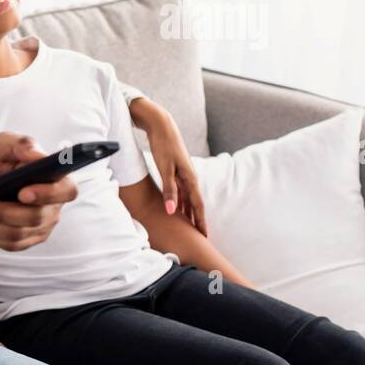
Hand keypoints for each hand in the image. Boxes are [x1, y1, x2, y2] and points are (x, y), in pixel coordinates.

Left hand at [0, 133, 77, 250]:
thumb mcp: (3, 144)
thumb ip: (21, 144)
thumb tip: (37, 155)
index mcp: (56, 179)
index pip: (66, 190)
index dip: (48, 194)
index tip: (22, 193)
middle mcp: (53, 206)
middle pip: (35, 217)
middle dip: (3, 211)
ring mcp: (40, 226)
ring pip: (17, 234)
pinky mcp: (24, 240)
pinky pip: (8, 244)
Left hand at [135, 99, 206, 235]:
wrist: (161, 126)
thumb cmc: (163, 146)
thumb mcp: (164, 169)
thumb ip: (169, 191)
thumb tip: (171, 211)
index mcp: (190, 179)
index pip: (197, 205)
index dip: (200, 221)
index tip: (204, 236)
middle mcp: (190, 178)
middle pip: (195, 204)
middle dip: (197, 220)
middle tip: (199, 237)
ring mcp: (183, 175)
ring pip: (188, 199)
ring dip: (189, 213)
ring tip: (189, 227)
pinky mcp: (176, 171)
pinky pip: (181, 192)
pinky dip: (180, 203)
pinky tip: (176, 209)